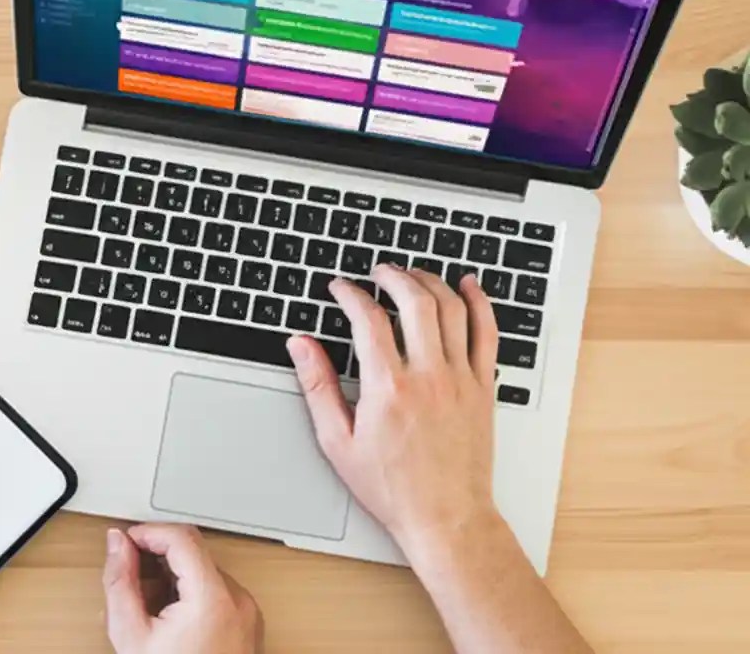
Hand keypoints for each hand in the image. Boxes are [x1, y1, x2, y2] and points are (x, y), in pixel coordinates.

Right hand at [102, 523, 261, 653]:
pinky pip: (217, 592)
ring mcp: (247, 613)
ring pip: (204, 571)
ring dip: (171, 577)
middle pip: (194, 552)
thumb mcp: (131, 634)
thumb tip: (117, 544)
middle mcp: (238, 600)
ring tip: (147, 609)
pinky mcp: (248, 624)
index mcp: (212, 599)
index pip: (182, 538)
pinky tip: (168, 620)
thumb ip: (119, 581)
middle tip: (127, 576)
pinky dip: (189, 594)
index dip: (148, 531)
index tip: (126, 540)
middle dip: (156, 557)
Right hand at [286, 265, 500, 556]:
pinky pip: (487, 333)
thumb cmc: (392, 488)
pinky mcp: (483, 388)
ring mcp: (460, 380)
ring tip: (413, 274)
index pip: (368, 319)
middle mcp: (428, 376)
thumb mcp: (338, 441)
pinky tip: (469, 287)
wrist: (446, 517)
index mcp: (388, 388)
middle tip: (379, 271)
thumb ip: (318, 386)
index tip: (341, 287)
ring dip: (431, 282)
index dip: (350, 294)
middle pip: (415, 302)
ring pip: (452, 309)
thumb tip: (301, 346)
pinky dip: (480, 303)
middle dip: (393, 276)